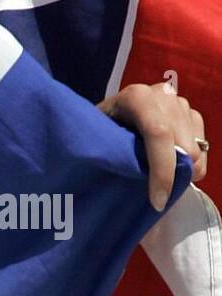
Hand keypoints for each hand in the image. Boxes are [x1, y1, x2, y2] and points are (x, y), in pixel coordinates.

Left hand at [97, 82, 206, 210]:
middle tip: (156, 197)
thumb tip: (130, 181)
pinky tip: (171, 169)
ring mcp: (179, 103)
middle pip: (182, 144)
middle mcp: (162, 95)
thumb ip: (110, 154)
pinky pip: (202, 146)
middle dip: (173, 176)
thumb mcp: (92, 142)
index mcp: (135, 97)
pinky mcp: (190, 114)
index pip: (158, 133)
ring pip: (194, 148)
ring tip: (160, 181)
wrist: (105, 119)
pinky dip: (191, 165)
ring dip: (182, 171)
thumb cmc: (93, 134)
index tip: (157, 201)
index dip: (161, 170)